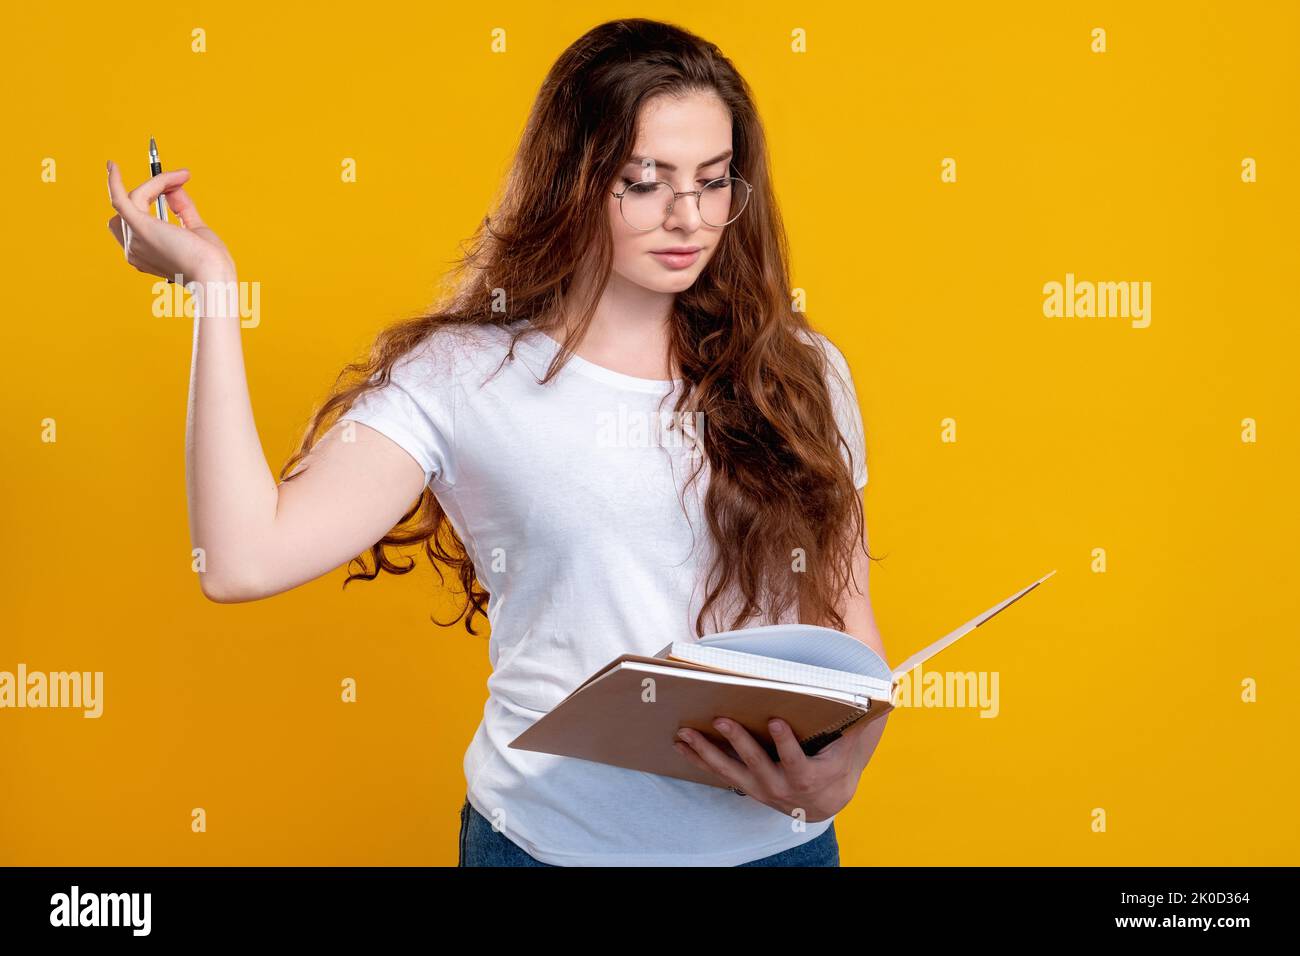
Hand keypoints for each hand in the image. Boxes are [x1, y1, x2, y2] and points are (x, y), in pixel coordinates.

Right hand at [105, 161, 234, 281]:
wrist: (215, 276)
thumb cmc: (211, 262)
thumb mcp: (196, 230)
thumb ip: (183, 208)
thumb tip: (174, 186)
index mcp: (144, 255)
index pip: (136, 220)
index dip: (153, 199)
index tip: (177, 186)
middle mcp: (133, 250)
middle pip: (130, 208)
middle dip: (151, 190)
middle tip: (180, 180)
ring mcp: (133, 240)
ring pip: (134, 198)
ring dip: (157, 182)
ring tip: (182, 176)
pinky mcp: (139, 228)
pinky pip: (120, 199)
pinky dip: (115, 181)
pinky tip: (113, 165)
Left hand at [674, 714, 884, 821]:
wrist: (827, 800)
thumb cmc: (837, 760)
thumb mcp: (850, 743)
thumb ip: (856, 720)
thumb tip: (878, 689)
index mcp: (810, 776)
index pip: (796, 760)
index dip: (785, 742)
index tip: (775, 721)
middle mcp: (783, 787)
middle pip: (757, 764)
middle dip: (738, 741)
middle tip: (721, 719)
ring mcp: (761, 789)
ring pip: (731, 770)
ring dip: (706, 752)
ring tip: (685, 733)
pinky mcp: (747, 787)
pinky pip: (720, 773)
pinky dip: (699, 759)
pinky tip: (681, 744)